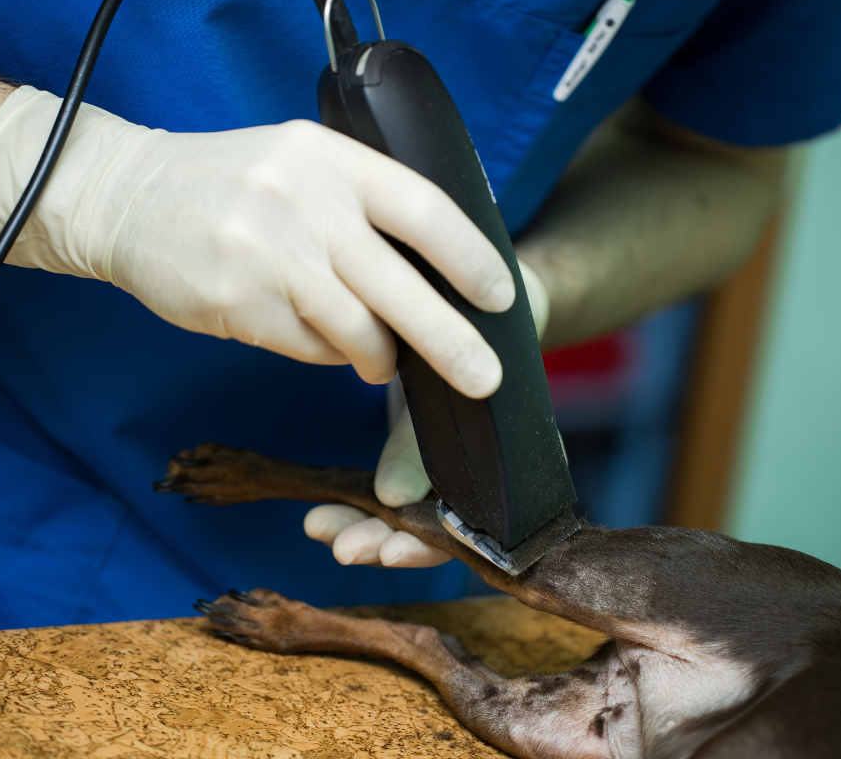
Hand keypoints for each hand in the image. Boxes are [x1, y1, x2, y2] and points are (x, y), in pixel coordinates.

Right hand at [0, 86, 515, 397]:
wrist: (129, 196)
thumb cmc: (233, 185)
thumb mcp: (301, 163)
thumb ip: (362, 201)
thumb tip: (442, 268)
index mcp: (330, 159)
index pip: (422, 208)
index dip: (468, 258)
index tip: (500, 297)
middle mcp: (302, 201)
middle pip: (397, 286)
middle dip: (449, 342)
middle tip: (484, 378)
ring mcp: (265, 253)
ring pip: (353, 329)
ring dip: (378, 357)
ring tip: (383, 362)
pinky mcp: (234, 300)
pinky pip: (305, 346)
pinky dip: (324, 352)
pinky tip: (314, 335)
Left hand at [304, 260, 550, 566]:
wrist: (481, 287)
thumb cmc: (486, 325)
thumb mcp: (453, 372)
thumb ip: (424, 437)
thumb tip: (391, 499)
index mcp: (520, 458)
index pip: (483, 527)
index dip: (434, 547)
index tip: (391, 553)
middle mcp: (490, 472)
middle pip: (441, 533)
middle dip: (387, 544)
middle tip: (343, 548)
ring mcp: (454, 464)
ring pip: (412, 517)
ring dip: (365, 528)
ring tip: (321, 529)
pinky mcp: (421, 449)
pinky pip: (391, 492)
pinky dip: (356, 504)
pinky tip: (319, 515)